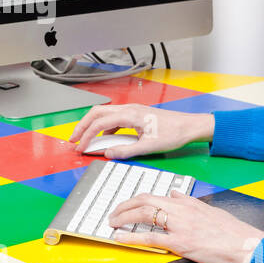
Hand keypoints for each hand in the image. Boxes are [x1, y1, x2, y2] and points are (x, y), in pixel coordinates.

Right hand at [68, 103, 213, 157]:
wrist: (190, 126)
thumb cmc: (174, 133)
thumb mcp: (149, 146)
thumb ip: (126, 150)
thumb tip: (108, 153)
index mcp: (130, 114)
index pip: (99, 123)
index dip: (87, 136)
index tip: (80, 147)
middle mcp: (129, 109)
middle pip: (96, 113)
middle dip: (82, 126)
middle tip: (74, 139)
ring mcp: (132, 110)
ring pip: (104, 113)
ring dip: (92, 125)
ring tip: (85, 139)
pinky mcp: (135, 114)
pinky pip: (113, 118)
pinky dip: (104, 126)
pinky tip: (105, 138)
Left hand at [108, 190, 263, 262]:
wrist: (249, 247)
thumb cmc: (235, 233)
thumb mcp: (212, 210)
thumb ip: (191, 202)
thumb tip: (176, 193)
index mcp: (189, 203)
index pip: (156, 196)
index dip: (137, 200)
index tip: (128, 205)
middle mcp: (182, 210)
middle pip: (145, 200)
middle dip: (125, 206)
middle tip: (114, 213)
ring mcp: (180, 225)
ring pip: (144, 214)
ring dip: (123, 217)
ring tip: (112, 223)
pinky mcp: (181, 242)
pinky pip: (150, 238)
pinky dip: (131, 237)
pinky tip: (119, 237)